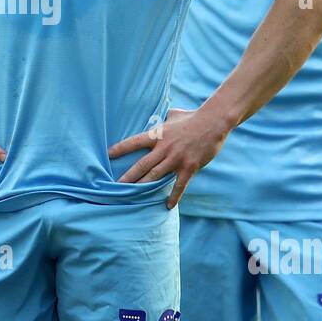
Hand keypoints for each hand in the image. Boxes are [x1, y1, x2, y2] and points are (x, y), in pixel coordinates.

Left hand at [107, 108, 227, 208]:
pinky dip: (174, 196)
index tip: (108, 155)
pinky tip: (168, 205)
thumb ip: (163, 119)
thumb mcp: (173, 114)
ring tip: (132, 196)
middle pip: (142, 165)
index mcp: (158, 135)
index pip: (135, 142)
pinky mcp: (189, 167)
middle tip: (115, 186)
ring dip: (143, 187)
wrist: (213, 122)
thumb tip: (158, 117)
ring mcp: (176, 159)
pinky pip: (179, 185)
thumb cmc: (192, 117)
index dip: (121, 148)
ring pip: (156, 176)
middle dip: (128, 176)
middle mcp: (164, 148)